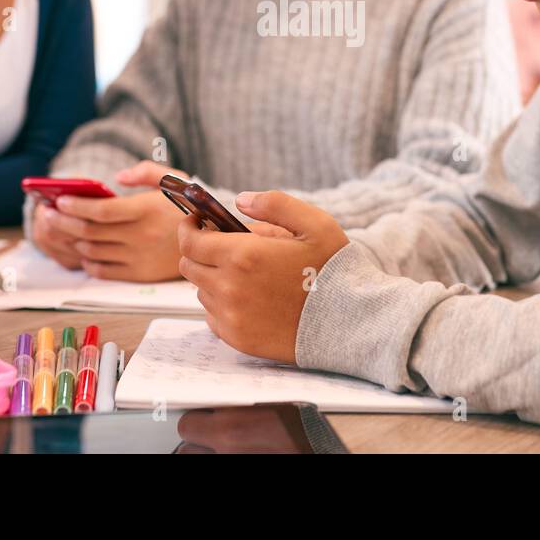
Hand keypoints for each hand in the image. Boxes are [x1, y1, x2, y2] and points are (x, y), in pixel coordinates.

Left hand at [33, 184, 190, 281]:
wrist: (213, 240)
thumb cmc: (189, 205)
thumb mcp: (174, 178)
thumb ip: (145, 172)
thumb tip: (117, 176)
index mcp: (147, 210)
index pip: (101, 210)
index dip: (75, 206)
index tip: (58, 200)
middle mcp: (141, 235)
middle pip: (89, 232)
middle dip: (62, 222)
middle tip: (47, 214)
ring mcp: (139, 257)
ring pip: (92, 251)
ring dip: (71, 240)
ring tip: (60, 229)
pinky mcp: (140, 275)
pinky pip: (103, 271)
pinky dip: (87, 260)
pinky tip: (82, 249)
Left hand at [178, 191, 348, 363]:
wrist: (350, 323)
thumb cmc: (334, 270)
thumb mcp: (314, 223)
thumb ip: (274, 204)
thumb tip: (240, 200)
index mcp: (243, 255)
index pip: (189, 241)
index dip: (189, 227)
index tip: (198, 221)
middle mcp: (230, 288)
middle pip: (189, 266)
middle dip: (199, 251)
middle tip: (222, 245)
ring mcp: (232, 317)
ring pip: (201, 291)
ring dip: (213, 278)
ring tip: (244, 274)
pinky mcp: (238, 340)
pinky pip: (212, 318)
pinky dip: (222, 305)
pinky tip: (249, 299)